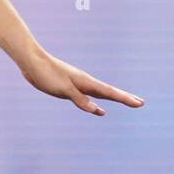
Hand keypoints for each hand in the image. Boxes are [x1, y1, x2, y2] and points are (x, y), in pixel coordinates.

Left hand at [20, 46, 144, 115]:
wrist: (32, 62)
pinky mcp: (70, 87)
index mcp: (86, 82)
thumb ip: (80, 99)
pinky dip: (97, 104)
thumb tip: (97, 111)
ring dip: (114, 99)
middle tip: (140, 103)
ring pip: (100, 94)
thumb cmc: (47, 74)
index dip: (125, 99)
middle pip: (109, 92)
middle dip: (125, 98)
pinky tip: (99, 110)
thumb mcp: (64, 89)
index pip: (110, 93)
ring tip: (126, 102)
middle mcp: (85, 83)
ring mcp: (79, 85)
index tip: (140, 103)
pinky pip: (89, 98)